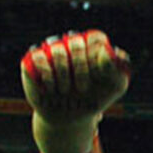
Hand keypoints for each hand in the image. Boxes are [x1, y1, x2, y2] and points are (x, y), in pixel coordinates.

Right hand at [20, 30, 129, 152]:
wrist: (73, 115)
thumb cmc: (97, 97)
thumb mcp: (115, 85)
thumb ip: (118, 66)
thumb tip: (107, 50)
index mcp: (92, 46)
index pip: (95, 37)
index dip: (96, 55)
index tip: (98, 74)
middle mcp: (71, 44)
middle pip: (75, 41)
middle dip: (81, 66)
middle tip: (83, 88)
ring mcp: (52, 50)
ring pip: (57, 48)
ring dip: (64, 73)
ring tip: (67, 91)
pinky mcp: (34, 59)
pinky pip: (39, 57)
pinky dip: (48, 75)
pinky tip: (52, 89)